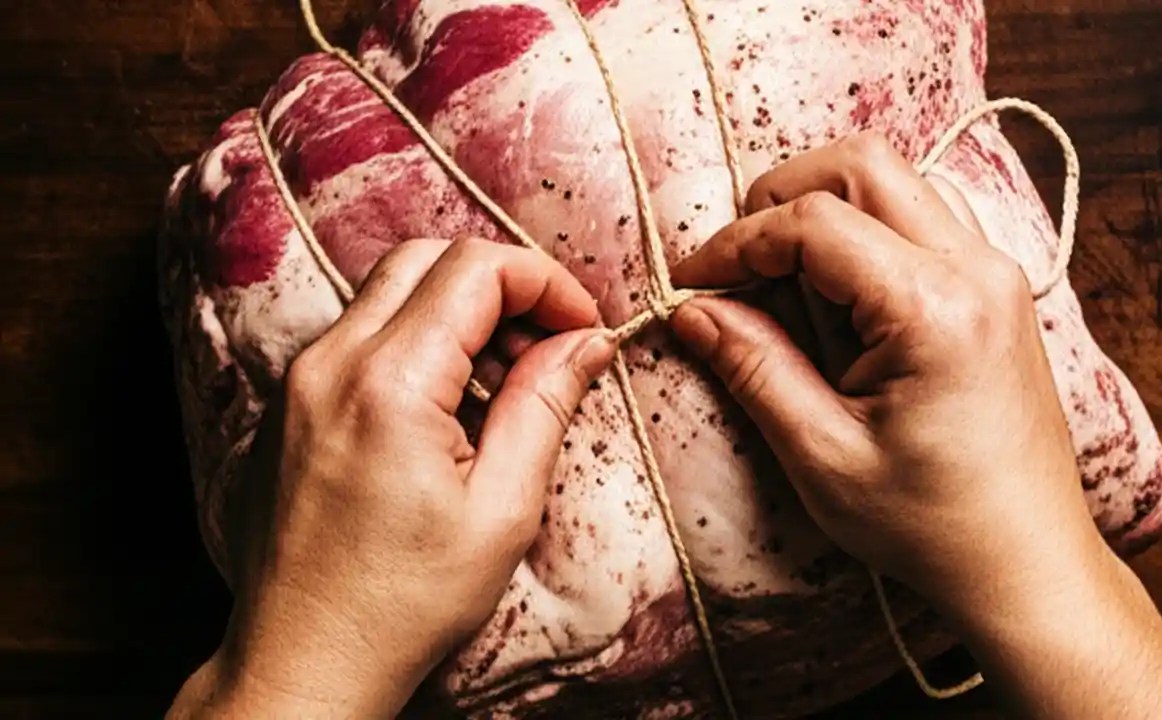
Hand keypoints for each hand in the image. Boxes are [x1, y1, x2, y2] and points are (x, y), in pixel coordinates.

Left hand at [169, 238, 616, 717]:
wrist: (303, 659)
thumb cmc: (405, 602)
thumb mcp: (503, 508)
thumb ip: (544, 404)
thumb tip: (588, 340)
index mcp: (389, 383)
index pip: (476, 269)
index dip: (546, 282)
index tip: (584, 326)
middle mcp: (331, 362)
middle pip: (427, 257)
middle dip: (503, 282)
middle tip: (548, 341)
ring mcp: (299, 379)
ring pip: (389, 289)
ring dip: (459, 310)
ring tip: (504, 383)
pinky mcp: (289, 402)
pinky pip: (359, 333)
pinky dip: (417, 340)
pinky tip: (450, 406)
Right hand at [670, 135, 1095, 616]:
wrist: (1026, 562)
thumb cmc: (929, 525)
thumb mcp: (822, 455)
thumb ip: (754, 367)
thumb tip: (692, 311)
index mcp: (934, 309)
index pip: (814, 222)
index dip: (735, 243)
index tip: (689, 283)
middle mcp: (976, 270)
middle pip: (862, 164)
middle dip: (780, 198)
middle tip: (736, 265)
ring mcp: (996, 273)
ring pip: (896, 179)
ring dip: (826, 208)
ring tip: (784, 280)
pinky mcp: (997, 288)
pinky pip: (924, 216)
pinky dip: (866, 230)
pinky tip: (838, 294)